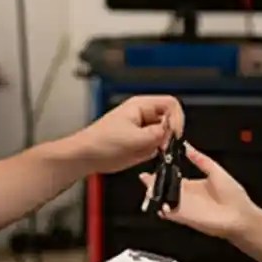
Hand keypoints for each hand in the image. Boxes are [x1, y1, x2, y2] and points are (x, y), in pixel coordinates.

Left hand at [70, 95, 185, 173]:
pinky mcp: (140, 142)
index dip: (177, 119)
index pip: (171, 105)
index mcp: (141, 106)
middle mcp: (143, 115)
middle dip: (167, 135)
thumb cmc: (100, 142)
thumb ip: (157, 134)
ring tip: (143, 151)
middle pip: (169, 121)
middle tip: (161, 146)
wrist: (85, 157)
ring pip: (164, 135)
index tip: (174, 135)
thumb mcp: (134, 138)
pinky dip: (152, 153)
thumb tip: (171, 133)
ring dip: (159, 145)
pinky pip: (156, 147)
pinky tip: (139, 155)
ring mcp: (142, 129)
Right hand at [139, 142, 261, 239]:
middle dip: (153, 183)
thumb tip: (188, 146)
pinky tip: (158, 202)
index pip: (172, 177)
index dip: (162, 171)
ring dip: (155, 195)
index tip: (153, 164)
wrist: (241, 216)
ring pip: (164, 200)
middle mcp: (186, 196)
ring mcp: (184, 208)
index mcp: (192, 185)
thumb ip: (200, 159)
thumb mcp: (215, 170)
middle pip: (165, 188)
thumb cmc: (233, 196)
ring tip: (148, 187)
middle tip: (145, 176)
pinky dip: (162, 209)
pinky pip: (169, 214)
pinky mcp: (185, 217)